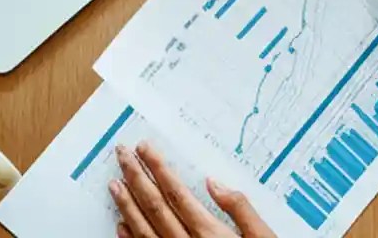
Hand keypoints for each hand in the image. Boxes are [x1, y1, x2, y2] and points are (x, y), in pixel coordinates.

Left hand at [109, 142, 273, 237]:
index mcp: (210, 234)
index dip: (159, 169)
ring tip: (115, 183)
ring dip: (127, 205)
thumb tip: (215, 183)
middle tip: (122, 155)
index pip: (176, 194)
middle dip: (137, 178)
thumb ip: (240, 209)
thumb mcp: (263, 237)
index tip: (145, 149)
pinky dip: (130, 237)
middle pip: (155, 207)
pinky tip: (120, 224)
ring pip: (144, 229)